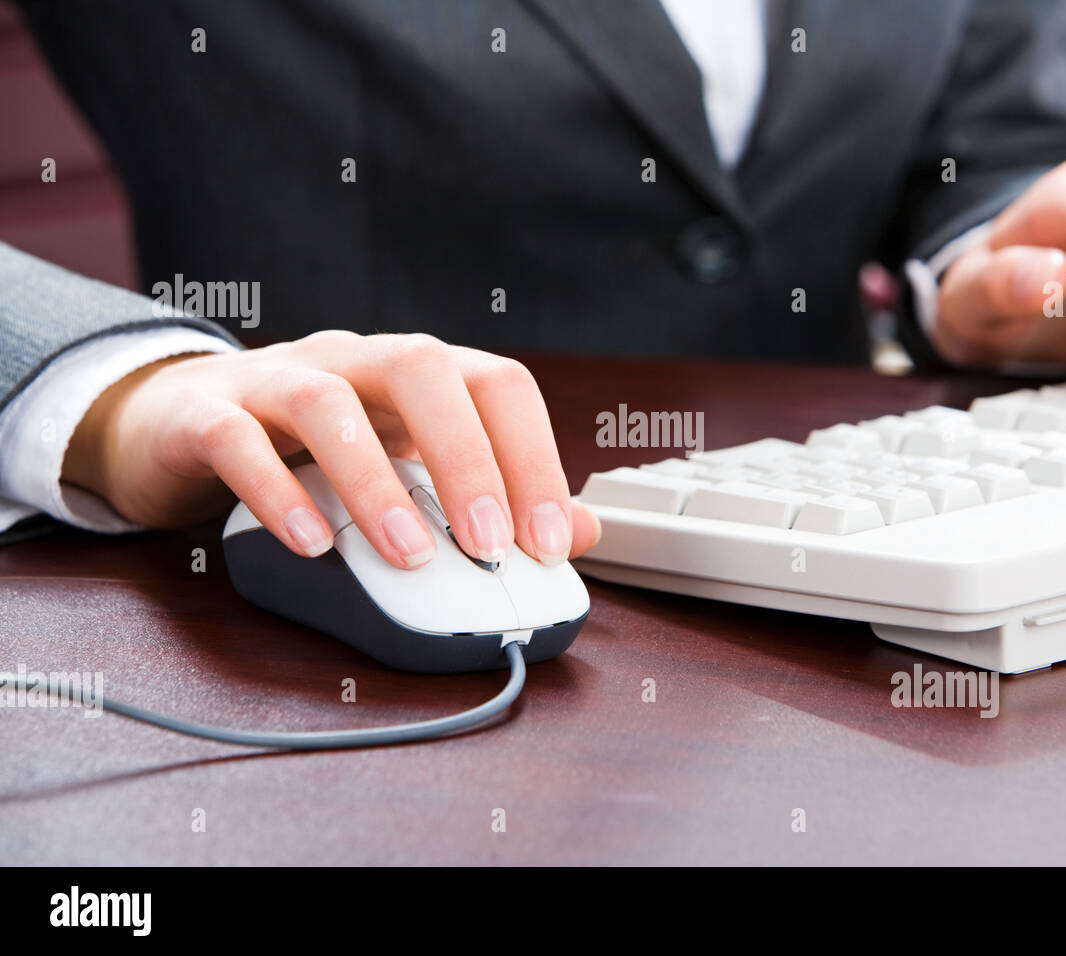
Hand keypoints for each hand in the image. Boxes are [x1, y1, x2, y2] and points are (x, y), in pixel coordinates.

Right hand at [64, 331, 600, 569]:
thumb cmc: (311, 445)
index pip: (496, 384)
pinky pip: (238, 440)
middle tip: (488, 546)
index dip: (532, 457)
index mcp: (415, 374)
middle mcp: (353, 361)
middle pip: (423, 369)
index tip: (547, 542)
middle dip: (467, 458)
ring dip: (376, 483)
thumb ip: (489, 495)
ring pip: (329, 404)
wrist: (180, 420)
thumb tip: (577, 533)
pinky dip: (277, 493)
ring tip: (408, 557)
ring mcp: (276, 379)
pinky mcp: (205, 414)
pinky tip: (311, 545)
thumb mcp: (407, 464)